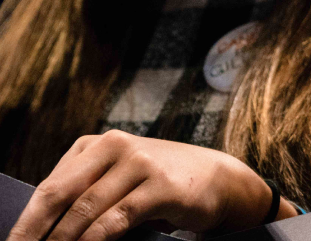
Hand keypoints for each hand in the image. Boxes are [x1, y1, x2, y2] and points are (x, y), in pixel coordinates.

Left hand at [7, 130, 279, 240]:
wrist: (217, 179)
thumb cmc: (159, 183)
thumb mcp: (120, 177)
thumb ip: (85, 191)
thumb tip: (41, 229)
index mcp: (99, 144)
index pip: (50, 186)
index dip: (27, 221)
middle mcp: (117, 146)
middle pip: (61, 194)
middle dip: (35, 232)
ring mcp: (140, 163)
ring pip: (86, 209)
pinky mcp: (160, 186)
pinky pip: (117, 218)